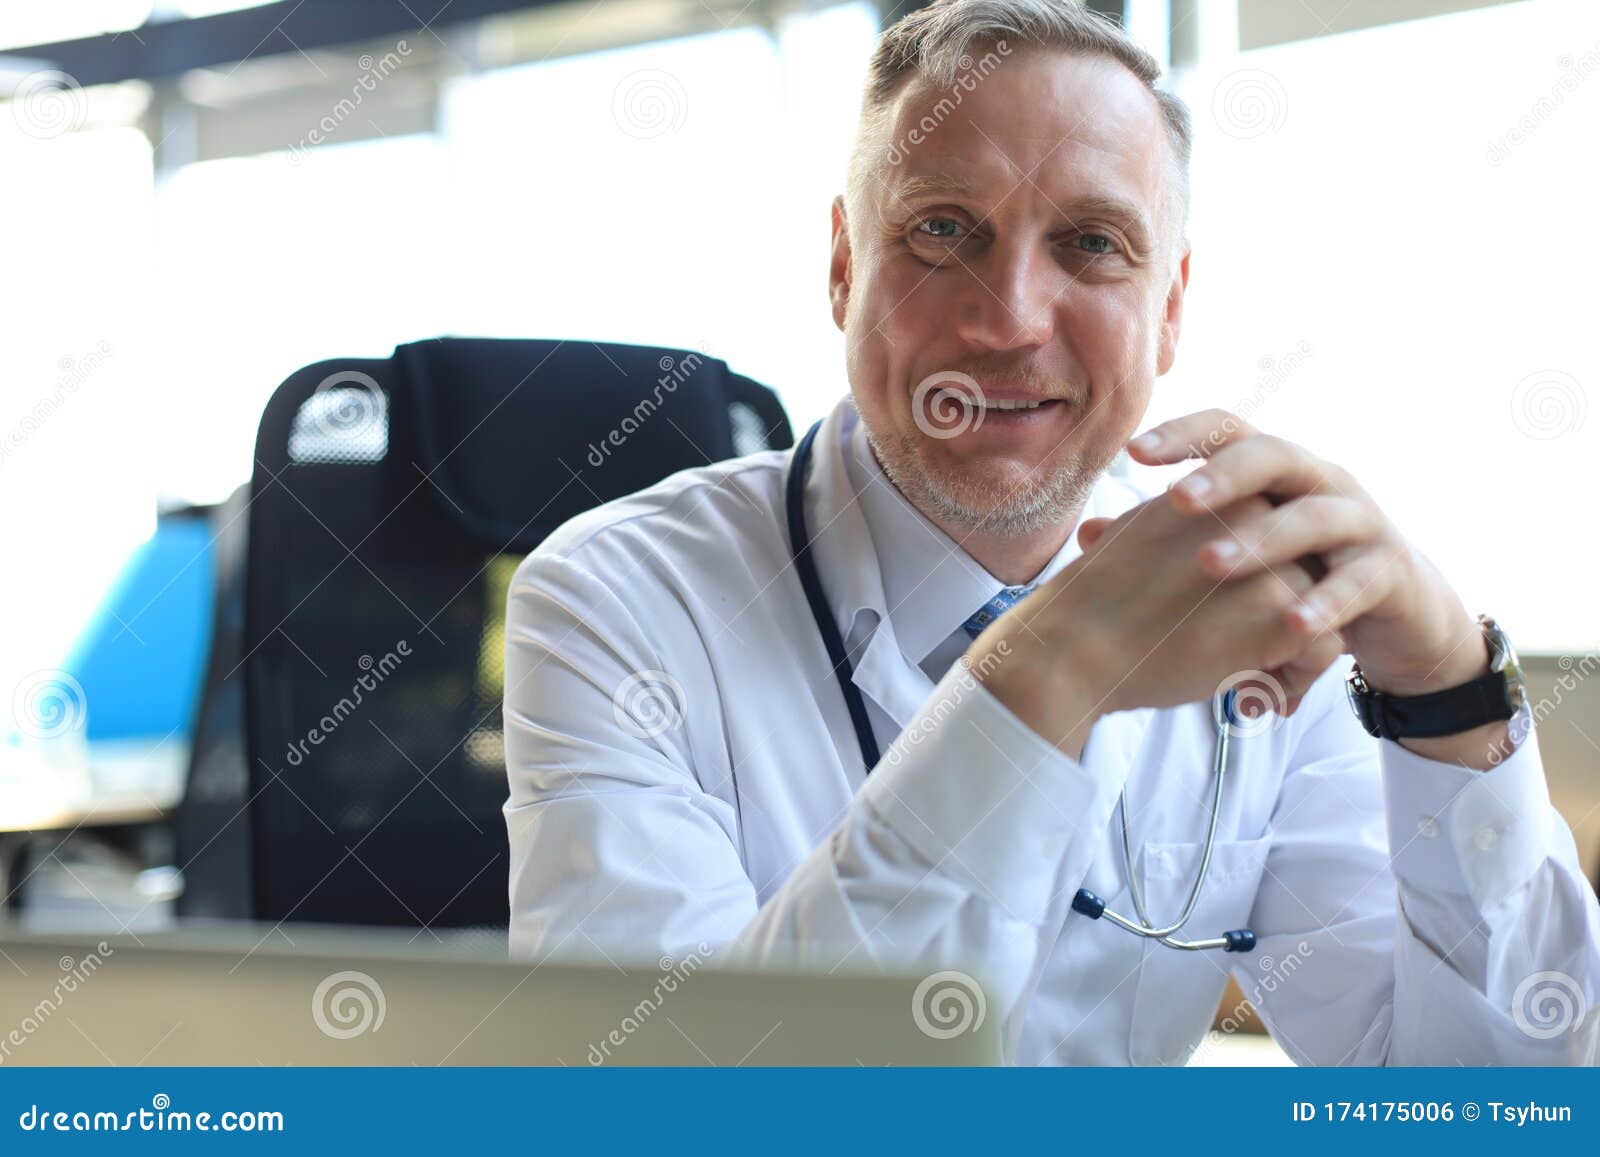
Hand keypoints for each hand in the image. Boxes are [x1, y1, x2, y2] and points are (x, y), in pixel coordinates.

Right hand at [971, 488, 1342, 758]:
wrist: (1074, 645)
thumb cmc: (1094, 603)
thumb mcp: (1133, 534)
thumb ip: (1173, 528)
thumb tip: (1169, 541)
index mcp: (1222, 492)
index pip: (1274, 536)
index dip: (1253, 584)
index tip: (1216, 619)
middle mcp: (1259, 515)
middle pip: (1306, 572)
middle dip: (1279, 621)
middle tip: (1230, 660)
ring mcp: (1275, 564)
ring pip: (1324, 612)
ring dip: (1289, 656)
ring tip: (1241, 685)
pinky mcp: (1285, 615)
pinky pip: (1327, 649)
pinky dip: (1296, 680)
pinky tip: (1245, 695)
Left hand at [1111, 410, 1506, 767]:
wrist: (1395, 610)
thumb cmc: (1295, 569)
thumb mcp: (1237, 548)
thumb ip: (1169, 538)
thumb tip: (1089, 533)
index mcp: (1274, 469)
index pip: (1228, 430)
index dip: (1183, 434)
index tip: (1132, 452)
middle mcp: (1318, 480)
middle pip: (1272, 456)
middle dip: (1222, 476)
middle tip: (1175, 501)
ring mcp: (1359, 521)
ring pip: (1312, 517)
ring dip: (1259, 540)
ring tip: (1208, 566)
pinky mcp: (1388, 571)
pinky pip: (1357, 582)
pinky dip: (1323, 602)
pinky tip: (1289, 621)